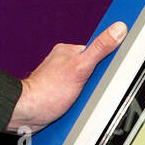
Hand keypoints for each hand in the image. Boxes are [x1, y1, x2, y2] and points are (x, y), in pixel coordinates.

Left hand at [5, 22, 127, 133]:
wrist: (27, 114)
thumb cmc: (46, 92)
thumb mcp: (80, 67)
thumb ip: (100, 48)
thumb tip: (118, 29)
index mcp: (69, 51)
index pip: (97, 51)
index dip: (106, 63)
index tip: (108, 72)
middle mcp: (65, 63)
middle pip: (93, 71)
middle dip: (96, 83)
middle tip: (91, 91)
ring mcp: (62, 79)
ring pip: (86, 86)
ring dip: (87, 96)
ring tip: (81, 101)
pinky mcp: (60, 94)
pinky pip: (77, 98)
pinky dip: (79, 104)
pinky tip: (76, 107)